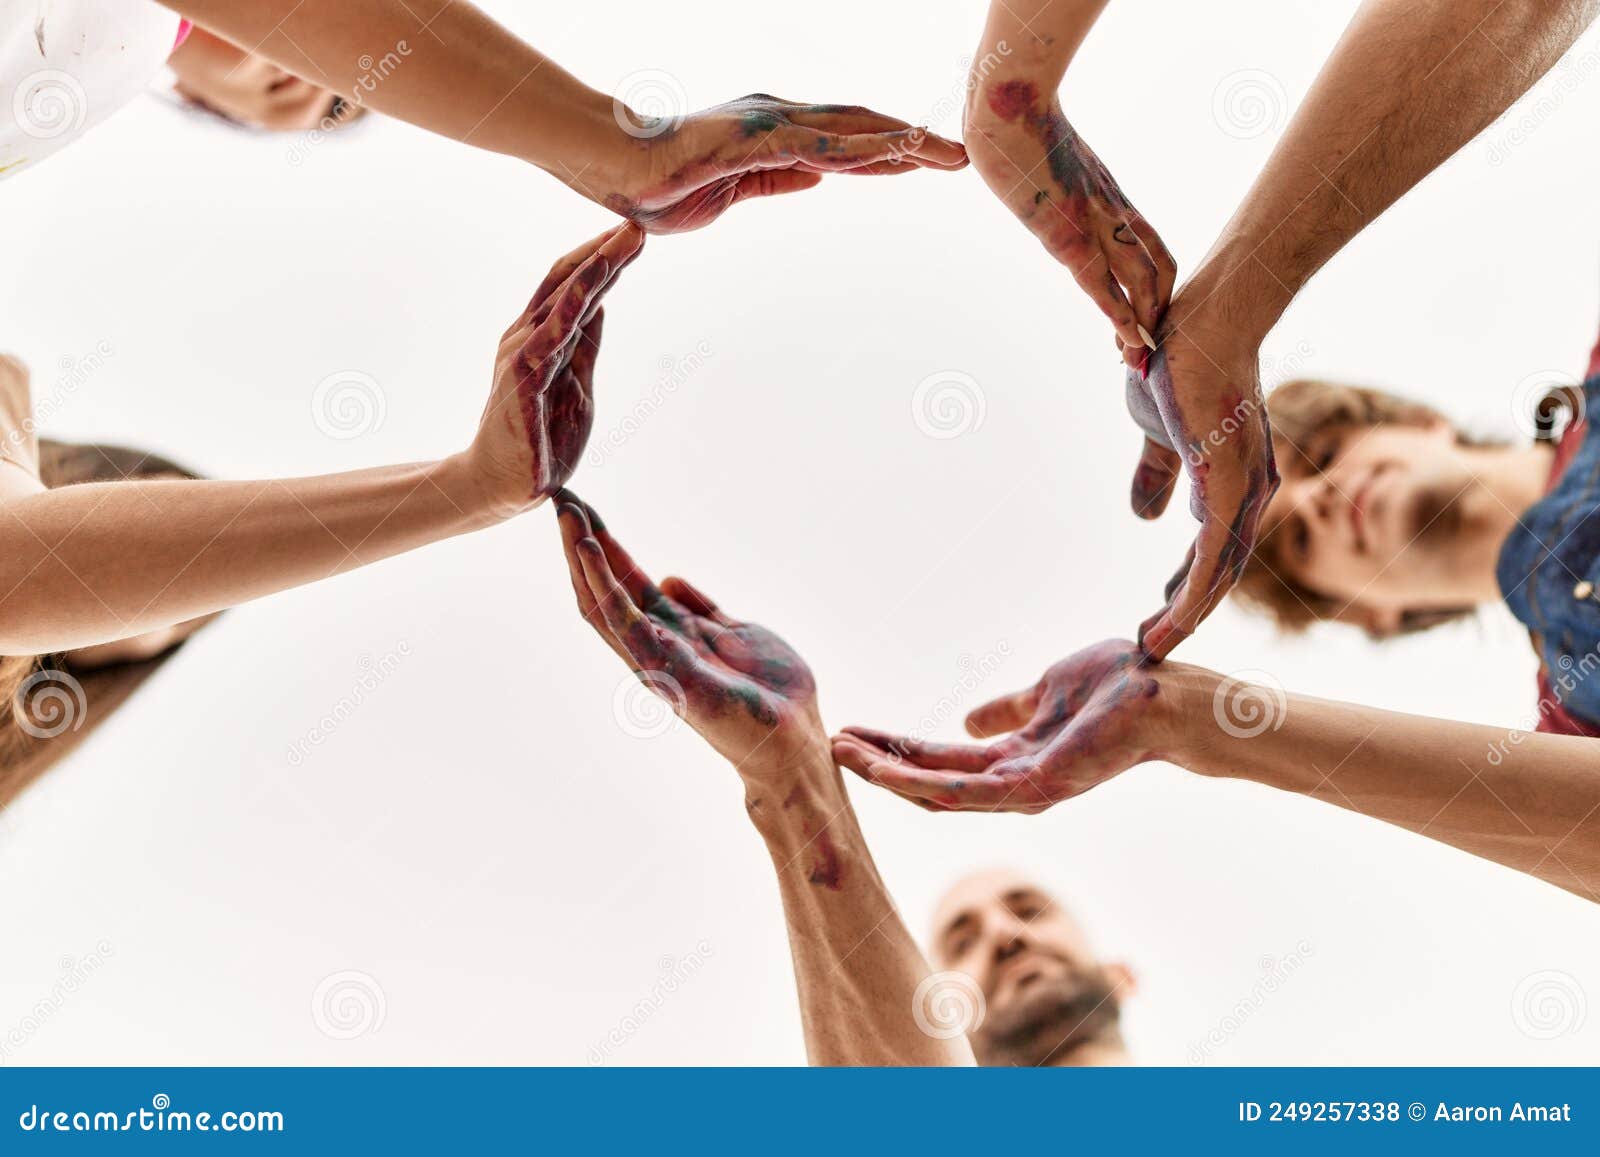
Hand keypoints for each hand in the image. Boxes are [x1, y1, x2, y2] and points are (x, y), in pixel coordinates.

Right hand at [467, 224, 644, 517]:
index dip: (605, 259)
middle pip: (568, 281)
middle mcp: (527, 335)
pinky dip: (571, 310)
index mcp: (542, 336)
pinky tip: (593, 288)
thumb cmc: (542, 436)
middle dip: (604, 251)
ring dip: (595, 268)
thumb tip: (600, 302)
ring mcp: (522, 355)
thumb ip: (584, 344)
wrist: (506, 484)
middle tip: (637, 224)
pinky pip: (549, 338)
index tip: (636, 235)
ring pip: (562, 300)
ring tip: (623, 241)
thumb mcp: (577, 383)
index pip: (575, 287)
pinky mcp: (521, 380)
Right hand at [554, 491, 825, 778]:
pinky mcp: (666, 672)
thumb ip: (700, 607)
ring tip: (567, 515)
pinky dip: (604, 587)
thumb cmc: (771, 691)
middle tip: (559, 497)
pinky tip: (589, 553)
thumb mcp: (735, 631)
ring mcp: (655, 660)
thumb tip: (668, 578)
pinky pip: (624, 624)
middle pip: (604, 588)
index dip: (603, 543)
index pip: (625, 581)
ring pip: (603, 603)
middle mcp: (654, 645)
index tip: (580, 505)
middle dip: (581, 542)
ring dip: (583, 558)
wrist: (795, 735)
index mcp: (670, 632)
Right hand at [598, 94, 967, 233]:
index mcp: (774, 135)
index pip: (844, 142)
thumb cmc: (662, 183)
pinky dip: (866, 147)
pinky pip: (825, 146)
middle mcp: (781, 120)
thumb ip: (776, 181)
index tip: (927, 161)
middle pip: (861, 129)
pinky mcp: (760, 140)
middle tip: (960, 156)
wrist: (614, 169)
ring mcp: (773, 126)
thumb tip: (816, 177)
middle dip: (913, 143)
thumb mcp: (736, 190)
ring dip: (905, 144)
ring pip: (853, 132)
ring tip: (949, 155)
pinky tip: (900, 152)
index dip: (888, 151)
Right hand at [832, 640, 1179, 813]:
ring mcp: (1022, 793)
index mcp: (1013, 762)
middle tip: (829, 746)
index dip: (895, 749)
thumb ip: (1007, 710)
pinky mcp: (1033, 790)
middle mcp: (1012, 786)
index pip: (941, 762)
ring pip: (937, 793)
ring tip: (841, 751)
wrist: (1168, 694)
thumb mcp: (1045, 694)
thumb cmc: (1119, 689)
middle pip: (930, 783)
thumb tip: (969, 720)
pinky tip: (883, 764)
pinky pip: (964, 791)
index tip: (853, 732)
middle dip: (879, 766)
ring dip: (886, 775)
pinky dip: (919, 780)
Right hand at [965, 77, 1173, 366]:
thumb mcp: (1044, 150)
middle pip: (1155, 268)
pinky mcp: (1068, 233)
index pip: (1146, 244)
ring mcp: (1094, 222)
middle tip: (1148, 351)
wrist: (1010, 99)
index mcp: (1106, 192)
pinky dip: (1120, 315)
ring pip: (1140, 281)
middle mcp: (1111, 210)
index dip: (1152, 283)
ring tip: (1141, 362)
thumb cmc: (1016, 116)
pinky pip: (1103, 283)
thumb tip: (1026, 168)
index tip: (1143, 315)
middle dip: (1155, 313)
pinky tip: (1130, 341)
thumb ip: (1049, 170)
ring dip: (1143, 325)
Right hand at [1125, 294, 1279, 659]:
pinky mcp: (1233, 483)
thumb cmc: (1179, 366)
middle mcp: (1249, 494)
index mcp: (1232, 484)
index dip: (1184, 588)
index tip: (1155, 618)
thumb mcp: (1157, 433)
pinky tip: (1176, 617)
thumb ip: (1155, 475)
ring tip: (1155, 645)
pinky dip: (1196, 592)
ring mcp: (1245, 490)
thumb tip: (1145, 517)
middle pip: (1220, 573)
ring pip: (1221, 573)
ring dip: (1188, 615)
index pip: (1211, 551)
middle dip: (1185, 614)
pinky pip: (1217, 554)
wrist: (1196, 323)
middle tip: (1152, 647)